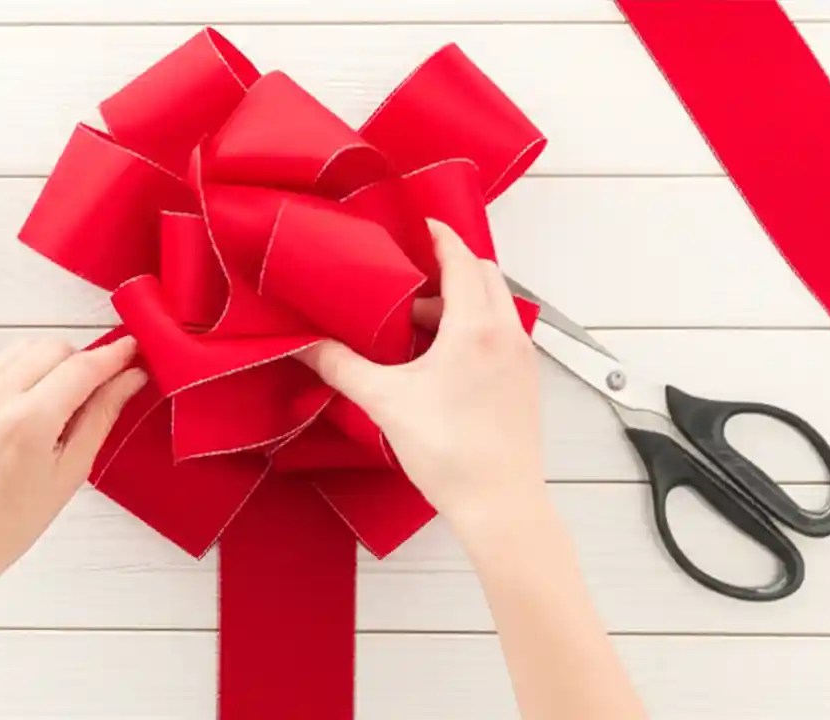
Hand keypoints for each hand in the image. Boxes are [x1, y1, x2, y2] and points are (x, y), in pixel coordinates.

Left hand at [0, 336, 146, 586]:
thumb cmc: (11, 523)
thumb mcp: (70, 473)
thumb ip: (101, 417)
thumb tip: (129, 379)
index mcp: (29, 422)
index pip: (82, 368)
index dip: (112, 355)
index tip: (130, 350)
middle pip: (51, 348)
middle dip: (79, 360)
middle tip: (92, 387)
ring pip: (19, 349)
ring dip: (45, 361)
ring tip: (53, 398)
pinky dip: (12, 371)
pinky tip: (20, 401)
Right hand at [298, 219, 544, 535]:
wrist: (499, 505)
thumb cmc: (450, 452)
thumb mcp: (385, 402)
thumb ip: (341, 367)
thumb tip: (305, 346)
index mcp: (476, 328)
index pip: (462, 260)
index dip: (439, 237)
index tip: (419, 226)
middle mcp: (507, 335)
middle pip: (484, 277)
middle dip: (447, 271)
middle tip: (407, 280)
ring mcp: (521, 361)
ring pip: (493, 309)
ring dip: (457, 305)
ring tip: (413, 328)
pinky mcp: (524, 385)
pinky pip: (498, 337)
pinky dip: (471, 332)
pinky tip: (438, 362)